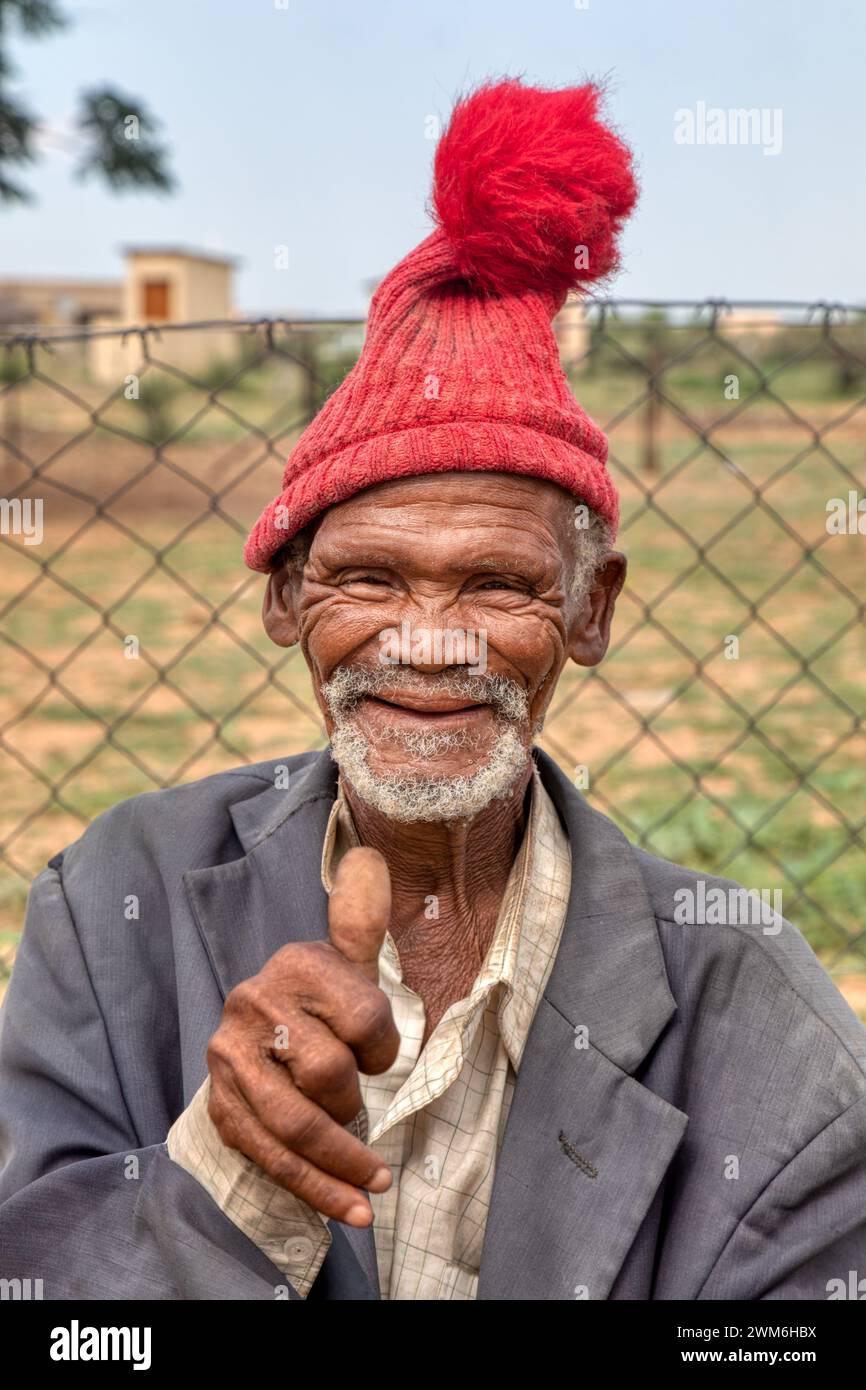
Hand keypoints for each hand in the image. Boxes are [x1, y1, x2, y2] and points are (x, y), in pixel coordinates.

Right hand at [206, 845, 398, 1225]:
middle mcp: (254, 1006)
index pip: (363, 1015)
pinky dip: (317, 1190)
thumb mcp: (343, 958)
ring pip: (297, 1123)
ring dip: (343, 1162)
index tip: (379, 1053)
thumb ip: (359, 916)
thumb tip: (370, 858)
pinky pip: (274, 1159)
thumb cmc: (319, 1002)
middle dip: (355, 1098)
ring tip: (377, 1185)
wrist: (256, 1040)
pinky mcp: (223, 1109)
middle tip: (358, 1100)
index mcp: (294, 965)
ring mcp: (231, 1062)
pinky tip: (353, 1210)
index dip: (384, 1044)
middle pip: (329, 1072)